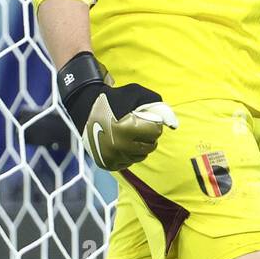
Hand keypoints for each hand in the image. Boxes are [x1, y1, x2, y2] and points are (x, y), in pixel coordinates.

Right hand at [57, 52, 177, 171]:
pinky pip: (128, 163)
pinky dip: (129, 154)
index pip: (155, 132)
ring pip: (140, 156)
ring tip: (132, 134)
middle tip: (140, 127)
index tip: (146, 118)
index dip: (154, 123)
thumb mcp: (137, 94)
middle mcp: (119, 147)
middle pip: (150, 146)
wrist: (86, 107)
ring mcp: (112, 157)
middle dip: (149, 136)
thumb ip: (158, 106)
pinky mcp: (107, 163)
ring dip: (140, 146)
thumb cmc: (115, 99)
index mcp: (127, 129)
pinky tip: (124, 143)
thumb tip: (173, 125)